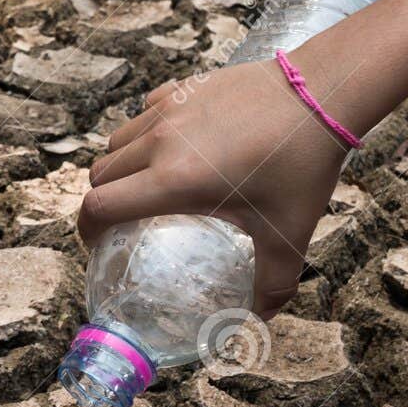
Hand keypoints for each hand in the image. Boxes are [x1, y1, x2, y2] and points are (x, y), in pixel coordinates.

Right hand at [77, 59, 352, 319]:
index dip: (86, 229)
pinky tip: (172, 144)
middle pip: (100, 175)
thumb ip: (273, 283)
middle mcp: (159, 143)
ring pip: (116, 142)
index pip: (99, 206)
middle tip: (121, 219)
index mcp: (174, 181)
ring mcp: (167, 111)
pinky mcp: (181, 89)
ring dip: (118, 166)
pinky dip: (144, 133)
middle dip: (101, 200)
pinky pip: (143, 114)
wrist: (321, 93)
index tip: (96, 243)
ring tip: (142, 182)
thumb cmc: (301, 165)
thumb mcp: (289, 233)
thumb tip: (260, 317)